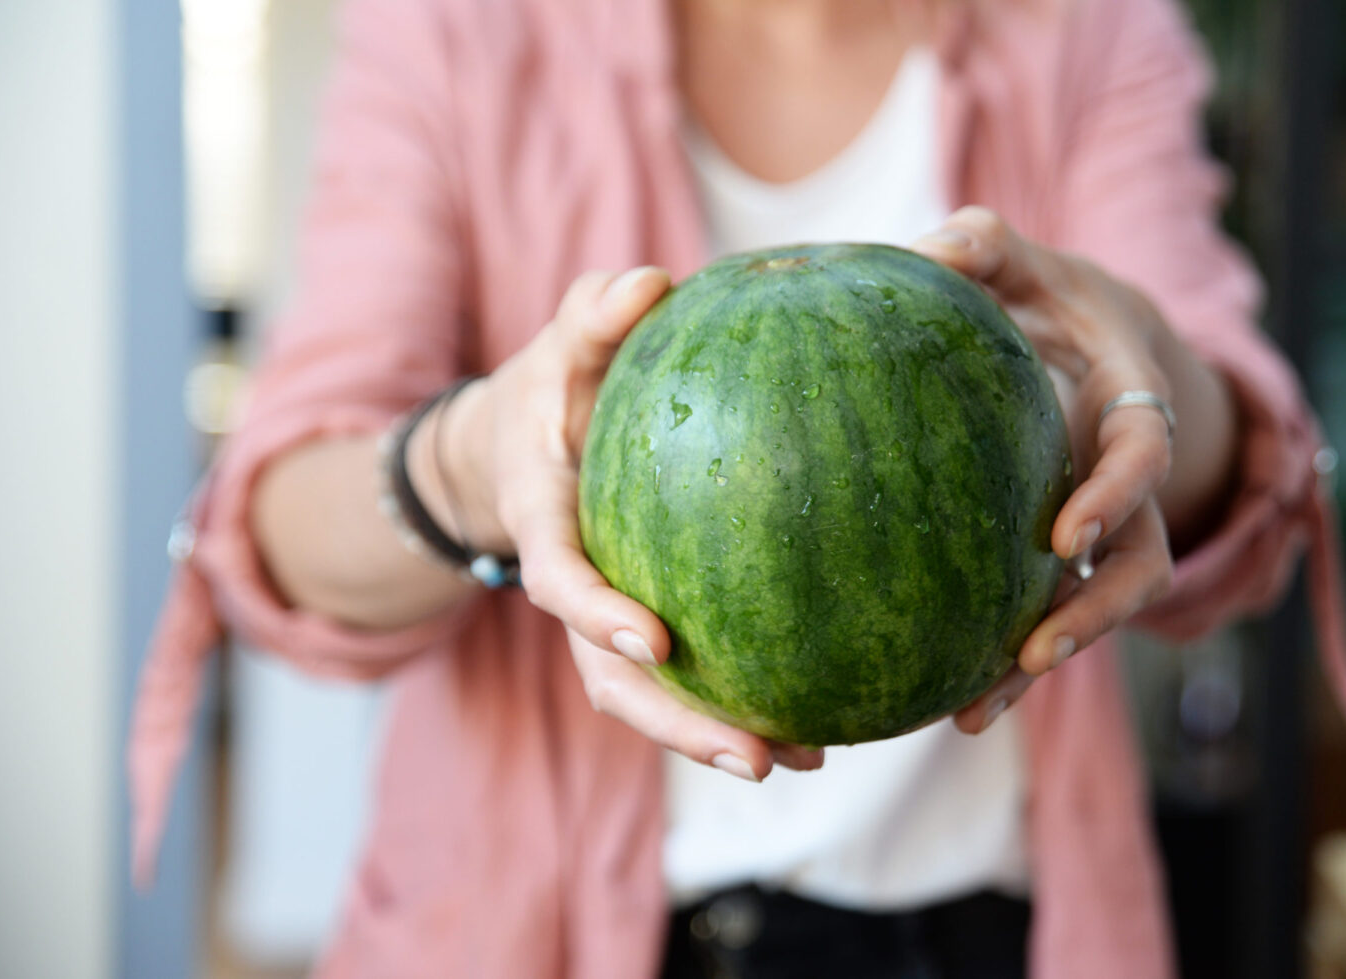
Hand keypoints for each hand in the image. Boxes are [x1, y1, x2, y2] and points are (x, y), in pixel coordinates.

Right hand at [450, 268, 824, 778]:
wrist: (525, 445)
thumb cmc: (553, 390)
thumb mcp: (559, 346)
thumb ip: (590, 316)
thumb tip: (646, 281)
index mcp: (545, 525)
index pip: (559, 580)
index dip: (597, 615)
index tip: (653, 641)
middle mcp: (576, 588)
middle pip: (612, 678)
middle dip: (678, 725)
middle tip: (755, 758)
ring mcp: (611, 614)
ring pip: (652, 696)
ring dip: (717, 734)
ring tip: (804, 758)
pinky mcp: (651, 619)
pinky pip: (694, 670)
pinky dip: (743, 698)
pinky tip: (820, 721)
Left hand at [914, 207, 1178, 733]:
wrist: (1086, 333)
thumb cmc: (1048, 293)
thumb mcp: (1023, 259)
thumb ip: (984, 244)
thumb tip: (933, 247)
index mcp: (1131, 400)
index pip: (1141, 453)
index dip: (1115, 497)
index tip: (1066, 539)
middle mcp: (1129, 476)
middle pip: (1142, 561)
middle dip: (1096, 612)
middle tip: (1037, 651)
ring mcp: (1106, 523)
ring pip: (1103, 607)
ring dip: (1047, 659)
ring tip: (974, 712)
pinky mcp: (1065, 553)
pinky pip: (1047, 611)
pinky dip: (1008, 660)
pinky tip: (950, 699)